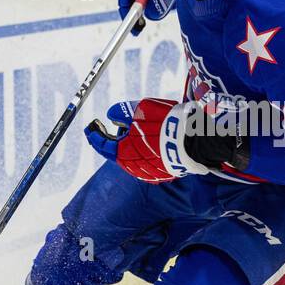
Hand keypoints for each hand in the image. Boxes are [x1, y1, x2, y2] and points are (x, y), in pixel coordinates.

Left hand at [84, 99, 206, 183]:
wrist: (192, 140)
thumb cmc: (163, 123)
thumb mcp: (138, 110)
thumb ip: (120, 112)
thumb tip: (111, 116)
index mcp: (121, 153)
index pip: (101, 144)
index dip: (94, 134)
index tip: (92, 126)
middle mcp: (132, 167)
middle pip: (117, 153)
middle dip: (113, 140)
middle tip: (113, 128)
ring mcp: (148, 173)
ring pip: (132, 159)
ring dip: (130, 147)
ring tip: (136, 133)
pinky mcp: (162, 175)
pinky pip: (148, 163)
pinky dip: (145, 153)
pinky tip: (152, 142)